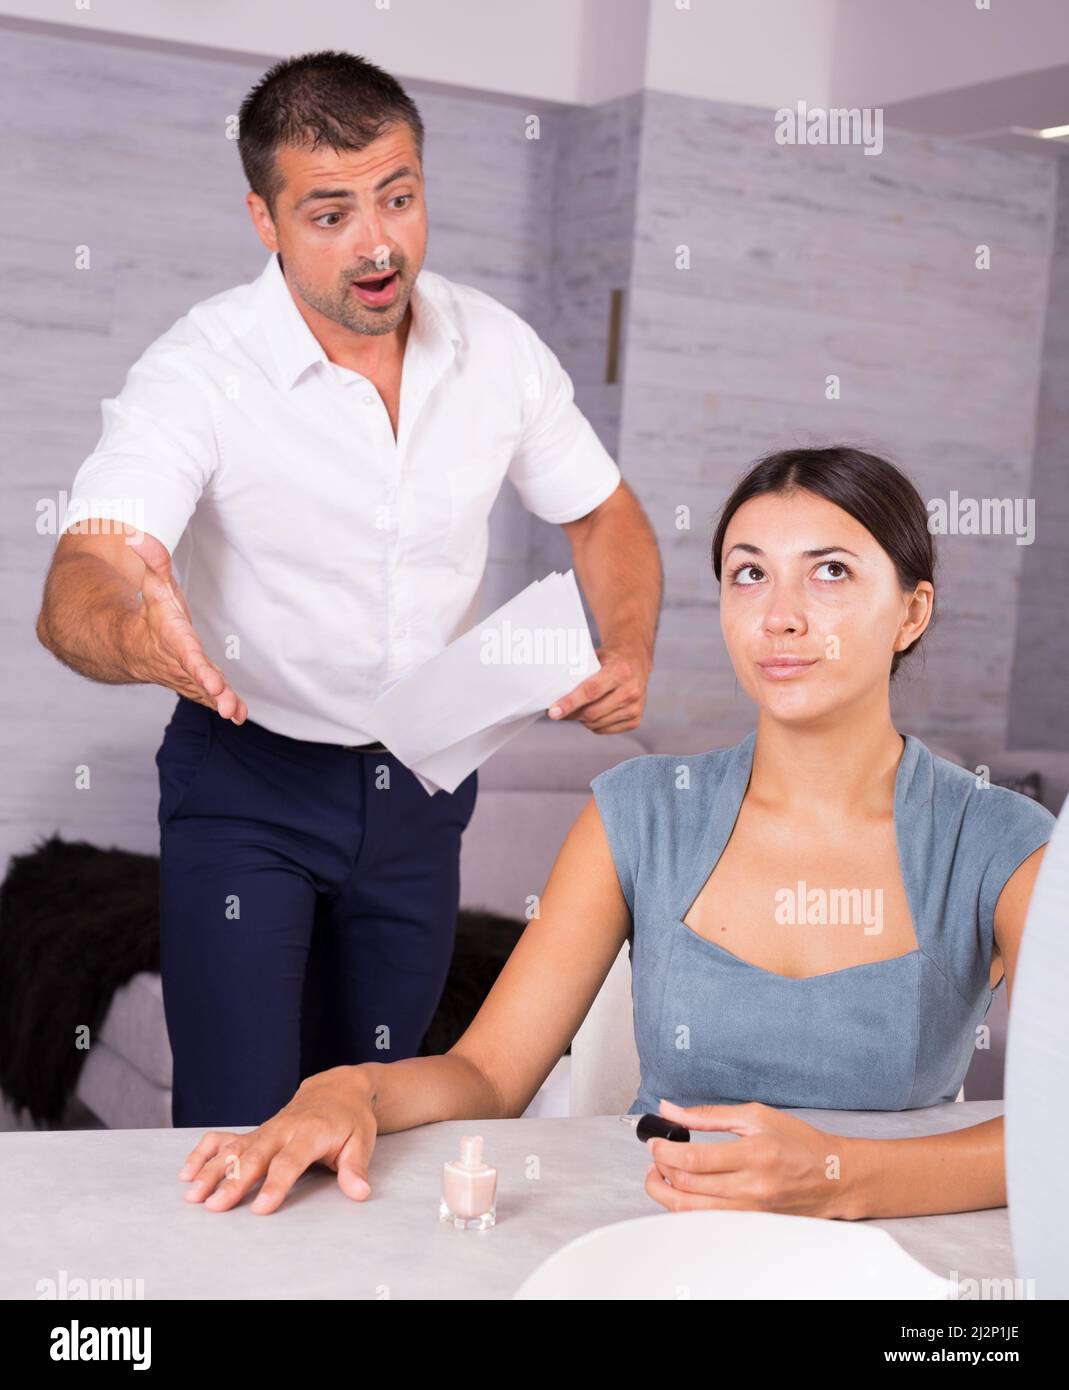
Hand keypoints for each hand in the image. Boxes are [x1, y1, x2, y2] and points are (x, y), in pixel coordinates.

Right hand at [126, 531, 246, 721]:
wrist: (130, 645)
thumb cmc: (150, 613)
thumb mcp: (153, 584)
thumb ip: (152, 560)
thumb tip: (138, 535)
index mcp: (172, 639)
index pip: (187, 654)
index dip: (198, 668)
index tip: (212, 682)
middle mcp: (178, 662)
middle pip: (197, 678)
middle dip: (212, 691)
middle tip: (226, 705)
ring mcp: (185, 676)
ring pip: (203, 692)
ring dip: (220, 703)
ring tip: (235, 714)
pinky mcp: (194, 684)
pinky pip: (208, 697)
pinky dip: (224, 706)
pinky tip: (239, 716)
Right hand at [178, 1066, 377, 1213]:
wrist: (338, 1087)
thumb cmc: (351, 1119)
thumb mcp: (362, 1141)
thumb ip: (355, 1168)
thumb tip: (360, 1193)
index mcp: (312, 1132)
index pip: (291, 1161)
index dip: (276, 1184)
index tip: (261, 1208)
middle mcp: (284, 1129)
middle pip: (256, 1156)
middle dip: (234, 1181)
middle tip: (214, 1206)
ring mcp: (267, 1129)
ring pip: (235, 1149)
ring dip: (212, 1170)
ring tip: (192, 1194)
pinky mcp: (257, 1131)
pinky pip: (226, 1138)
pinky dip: (205, 1152)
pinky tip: (187, 1171)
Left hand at [547, 644, 649, 733]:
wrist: (635, 661)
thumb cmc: (609, 660)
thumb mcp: (594, 658)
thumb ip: (577, 673)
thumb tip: (551, 691)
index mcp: (619, 671)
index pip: (590, 691)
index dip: (569, 703)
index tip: (553, 712)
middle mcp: (630, 691)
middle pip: (592, 713)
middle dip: (571, 714)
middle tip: (558, 710)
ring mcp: (635, 707)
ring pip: (596, 724)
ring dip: (581, 719)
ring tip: (579, 707)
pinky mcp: (635, 720)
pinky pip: (604, 730)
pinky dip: (593, 724)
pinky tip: (594, 711)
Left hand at [644, 1098, 855, 1218]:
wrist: (834, 1177)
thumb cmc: (799, 1142)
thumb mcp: (756, 1116)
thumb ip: (709, 1115)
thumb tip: (671, 1110)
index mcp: (754, 1154)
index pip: (694, 1159)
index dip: (665, 1151)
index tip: (655, 1141)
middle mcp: (752, 1188)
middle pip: (688, 1187)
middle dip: (661, 1170)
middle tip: (656, 1155)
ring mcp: (752, 1211)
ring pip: (693, 1211)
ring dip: (668, 1192)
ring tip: (663, 1174)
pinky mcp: (752, 1224)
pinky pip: (708, 1220)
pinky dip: (688, 1207)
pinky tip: (684, 1190)